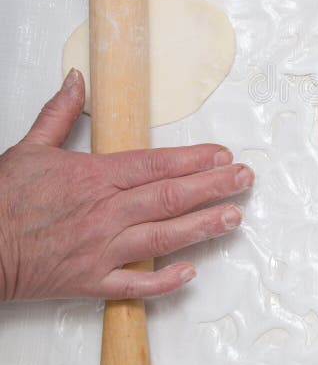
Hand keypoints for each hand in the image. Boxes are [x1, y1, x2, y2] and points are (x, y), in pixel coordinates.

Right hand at [0, 69, 252, 301]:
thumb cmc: (2, 199)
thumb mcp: (30, 147)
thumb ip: (60, 113)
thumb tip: (76, 79)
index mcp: (95, 177)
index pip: (158, 164)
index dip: (195, 159)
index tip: (224, 155)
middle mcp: (105, 212)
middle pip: (171, 197)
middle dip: (214, 187)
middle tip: (245, 180)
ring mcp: (101, 249)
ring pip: (163, 237)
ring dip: (202, 227)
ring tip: (234, 218)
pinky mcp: (90, 281)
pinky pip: (134, 285)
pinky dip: (163, 281)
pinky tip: (191, 273)